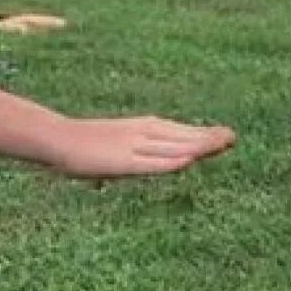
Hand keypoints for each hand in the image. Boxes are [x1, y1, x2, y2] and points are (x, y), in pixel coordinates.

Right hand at [45, 117, 234, 179]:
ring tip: (223, 143)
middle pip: (181, 136)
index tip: (225, 136)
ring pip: (173, 146)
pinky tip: (189, 160)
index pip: (179, 131)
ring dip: (198, 145)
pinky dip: (171, 161)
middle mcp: (142, 133)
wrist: (57, 139)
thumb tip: (139, 163)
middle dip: (208, 138)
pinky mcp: (124, 162)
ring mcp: (134, 146)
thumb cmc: (83, 145)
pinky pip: (152, 163)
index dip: (202, 134)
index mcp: (141, 128)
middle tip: (234, 137)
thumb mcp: (115, 146)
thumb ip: (132, 153)